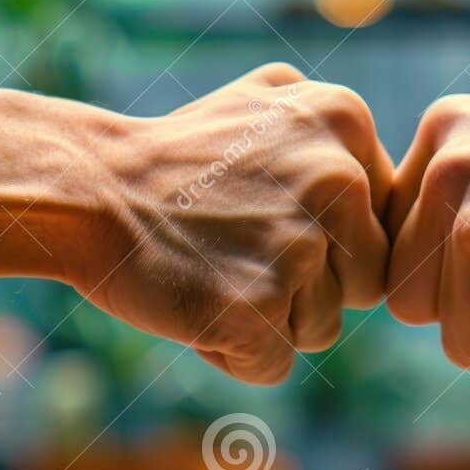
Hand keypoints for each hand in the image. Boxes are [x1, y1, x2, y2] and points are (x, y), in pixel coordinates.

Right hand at [0, 64, 391, 385]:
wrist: (81, 189)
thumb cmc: (176, 163)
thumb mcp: (270, 104)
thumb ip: (342, 140)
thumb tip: (388, 190)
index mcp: (347, 121)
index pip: (379, 228)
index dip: (323, 239)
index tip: (259, 212)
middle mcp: (338, 179)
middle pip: (362, 285)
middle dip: (306, 287)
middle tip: (232, 245)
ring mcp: (298, 245)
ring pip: (321, 329)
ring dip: (268, 319)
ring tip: (210, 267)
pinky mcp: (256, 307)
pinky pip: (274, 365)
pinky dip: (231, 351)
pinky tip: (192, 301)